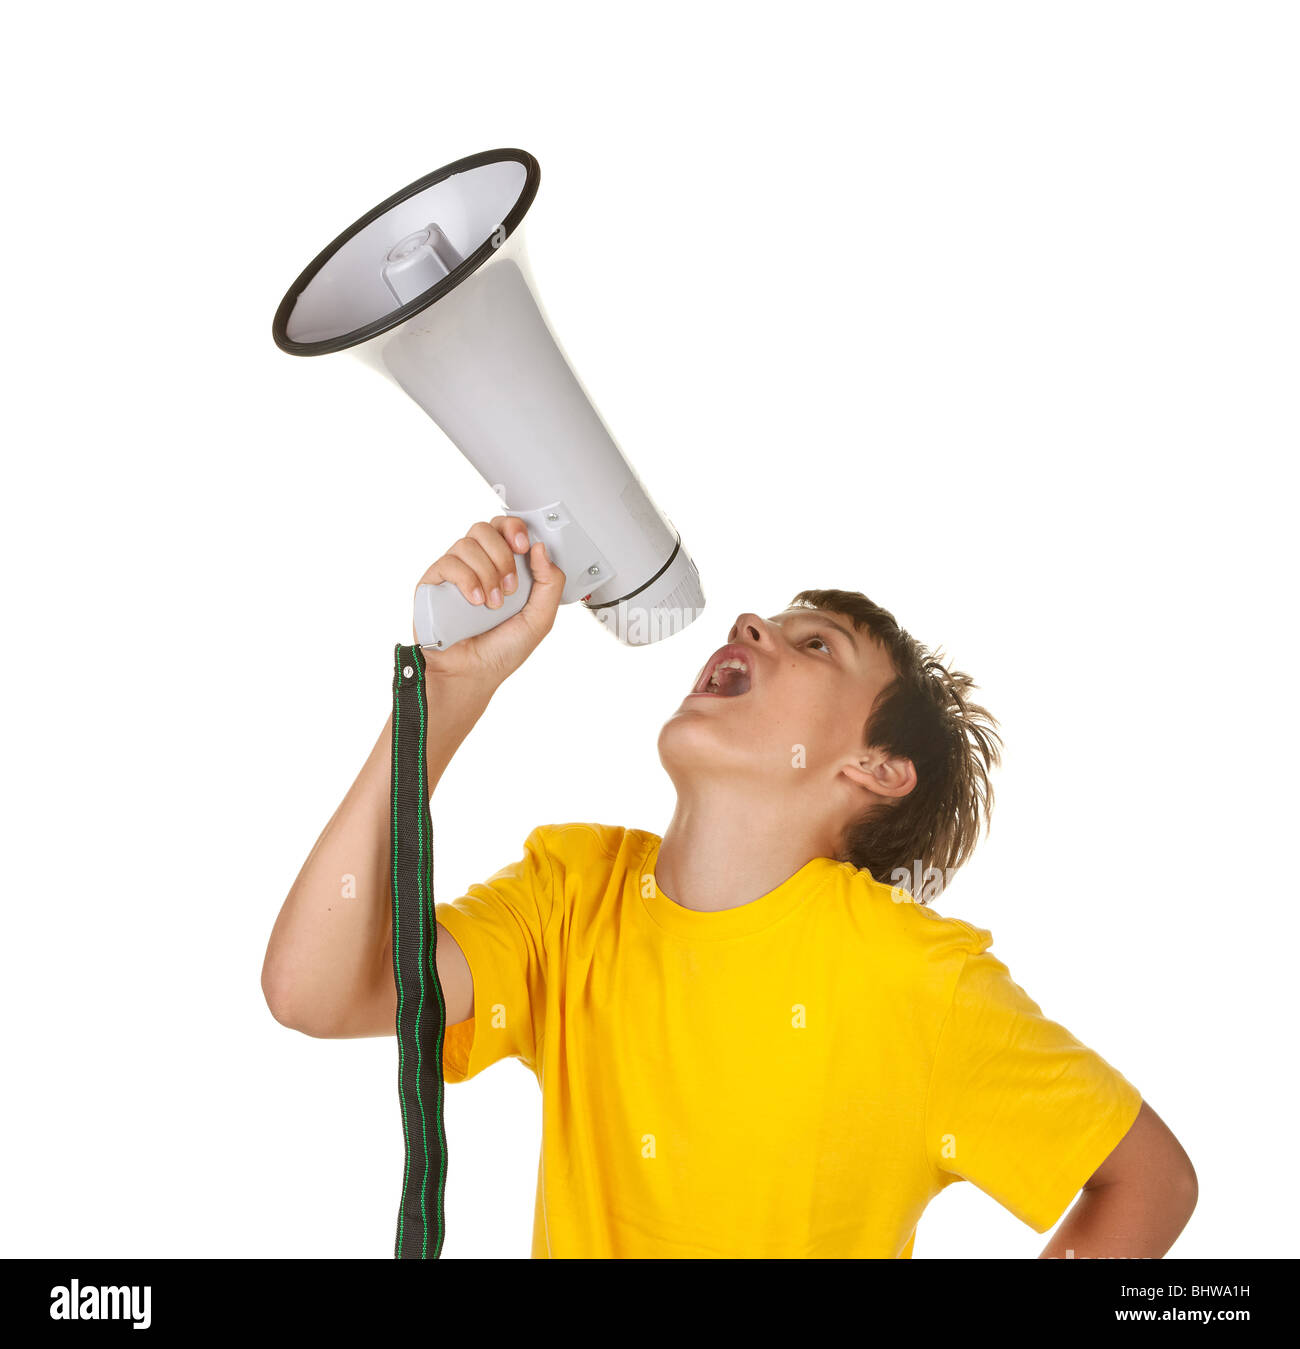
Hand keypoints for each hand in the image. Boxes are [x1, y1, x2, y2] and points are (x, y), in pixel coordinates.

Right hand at [413, 516, 565, 688]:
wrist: (471, 674)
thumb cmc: (501, 651)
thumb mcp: (539, 619)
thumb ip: (549, 583)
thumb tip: (540, 548)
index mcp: (503, 567)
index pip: (505, 528)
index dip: (514, 529)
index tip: (524, 547)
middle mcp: (478, 565)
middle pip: (485, 528)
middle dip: (503, 554)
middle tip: (511, 586)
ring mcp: (454, 572)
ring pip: (468, 544)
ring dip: (487, 573)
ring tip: (492, 603)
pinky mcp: (433, 583)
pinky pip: (449, 563)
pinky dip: (468, 580)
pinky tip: (476, 602)